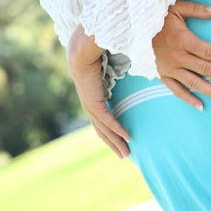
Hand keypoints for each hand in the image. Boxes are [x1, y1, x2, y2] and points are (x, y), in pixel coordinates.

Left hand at [66, 25, 130, 158]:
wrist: (82, 54)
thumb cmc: (93, 58)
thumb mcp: (106, 68)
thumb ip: (114, 73)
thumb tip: (123, 70)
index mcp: (91, 100)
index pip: (101, 122)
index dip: (110, 133)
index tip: (122, 141)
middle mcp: (89, 107)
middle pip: (102, 132)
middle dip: (114, 145)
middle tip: (125, 156)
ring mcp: (91, 108)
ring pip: (105, 130)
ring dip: (117, 143)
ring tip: (126, 154)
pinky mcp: (95, 104)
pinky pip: (108, 121)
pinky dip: (118, 130)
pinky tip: (128, 137)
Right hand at [152, 0, 210, 109]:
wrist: (130, 27)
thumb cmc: (156, 14)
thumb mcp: (176, 7)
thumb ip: (197, 10)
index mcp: (184, 40)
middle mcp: (178, 57)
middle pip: (207, 68)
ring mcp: (170, 68)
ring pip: (194, 83)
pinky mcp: (161, 74)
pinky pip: (176, 90)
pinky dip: (188, 99)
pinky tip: (201, 106)